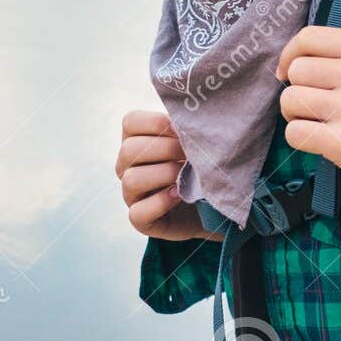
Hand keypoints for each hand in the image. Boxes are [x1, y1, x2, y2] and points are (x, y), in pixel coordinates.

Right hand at [115, 109, 223, 241]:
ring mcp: (131, 194)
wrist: (213, 204)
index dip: (156, 122)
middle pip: (129, 150)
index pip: (130, 122)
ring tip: (187, 175)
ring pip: (131, 179)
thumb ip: (187, 130)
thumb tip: (190, 119)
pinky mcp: (141, 220)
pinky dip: (161, 203)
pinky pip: (137, 213)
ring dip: (164, 174)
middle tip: (191, 153)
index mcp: (136, 141)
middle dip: (165, 148)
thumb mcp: (194, 144)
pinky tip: (181, 195)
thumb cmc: (201, 167)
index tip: (182, 129)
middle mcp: (127, 167)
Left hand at [274, 26, 340, 190]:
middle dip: (299, 89)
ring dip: (296, 114)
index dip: (290, 53)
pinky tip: (320, 141)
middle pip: (297, 71)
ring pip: (290, 100)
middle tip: (314, 104)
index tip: (287, 70)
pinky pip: (294, 132)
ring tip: (318, 122)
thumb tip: (323, 40)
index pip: (310, 37)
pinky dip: (300, 139)